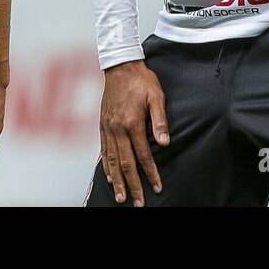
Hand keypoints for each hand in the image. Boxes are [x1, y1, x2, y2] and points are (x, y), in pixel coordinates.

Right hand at [99, 60, 168, 205]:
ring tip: (121, 197)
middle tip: (139, 203)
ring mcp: (108, 128)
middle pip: (126, 163)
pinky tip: (109, 176)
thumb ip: (160, 121)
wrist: (120, 66)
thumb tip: (165, 143)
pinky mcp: (102, 125)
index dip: (151, 173)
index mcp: (132, 123)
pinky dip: (106, 165)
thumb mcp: (156, 96)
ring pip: (112, 160)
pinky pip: (104, 150)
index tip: (157, 187)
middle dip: (133, 185)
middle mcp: (117, 129)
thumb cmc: (141, 80)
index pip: (143, 155)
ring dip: (118, 180)